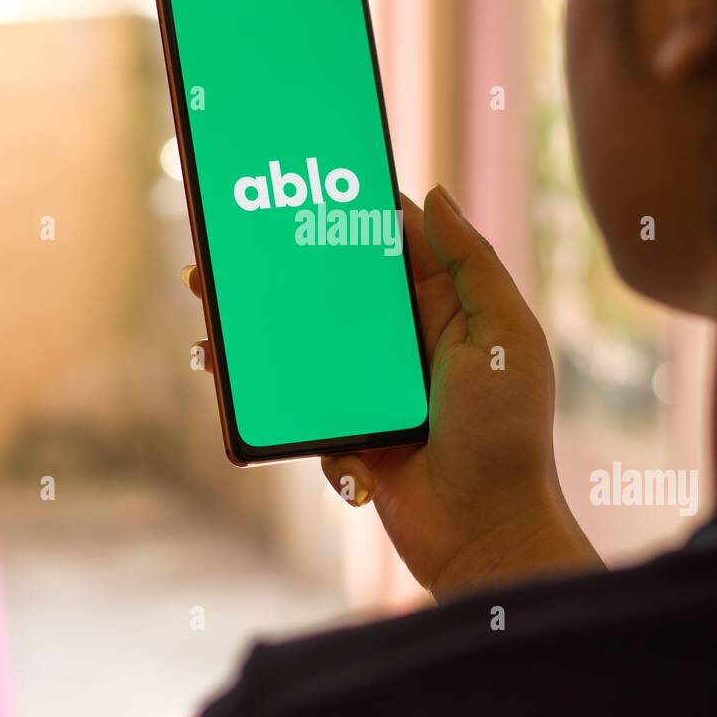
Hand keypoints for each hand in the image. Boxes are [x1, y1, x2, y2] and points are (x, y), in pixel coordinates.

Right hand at [182, 186, 600, 598]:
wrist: (485, 533)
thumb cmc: (506, 433)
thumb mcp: (505, 334)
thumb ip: (474, 263)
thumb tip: (437, 194)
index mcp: (448, 311)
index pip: (395, 246)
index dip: (356, 213)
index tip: (308, 183)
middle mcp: (408, 345)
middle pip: (338, 294)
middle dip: (288, 270)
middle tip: (230, 250)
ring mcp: (375, 390)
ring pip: (307, 348)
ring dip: (260, 333)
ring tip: (209, 319)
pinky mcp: (349, 433)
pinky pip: (302, 408)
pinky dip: (277, 405)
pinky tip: (238, 383)